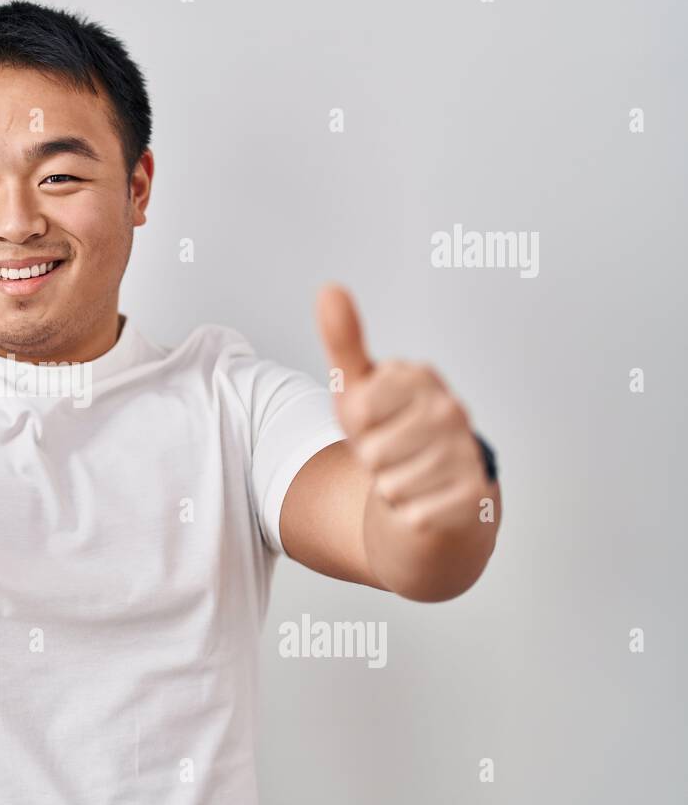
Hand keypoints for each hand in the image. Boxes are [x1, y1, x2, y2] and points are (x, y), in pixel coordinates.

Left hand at [315, 283, 487, 533]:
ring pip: (393, 486)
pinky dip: (409, 514)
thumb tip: (329, 289)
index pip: (359, 411)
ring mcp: (467, 453)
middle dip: (371, 462)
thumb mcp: (357, 389)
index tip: (372, 423)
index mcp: (420, 379)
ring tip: (406, 475)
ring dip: (390, 489)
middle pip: (373, 453)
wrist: (432, 489)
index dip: (355, 427)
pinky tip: (423, 500)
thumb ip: (343, 341)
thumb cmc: (389, 432)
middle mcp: (451, 411)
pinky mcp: (476, 495)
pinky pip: (416, 513)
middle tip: (389, 454)